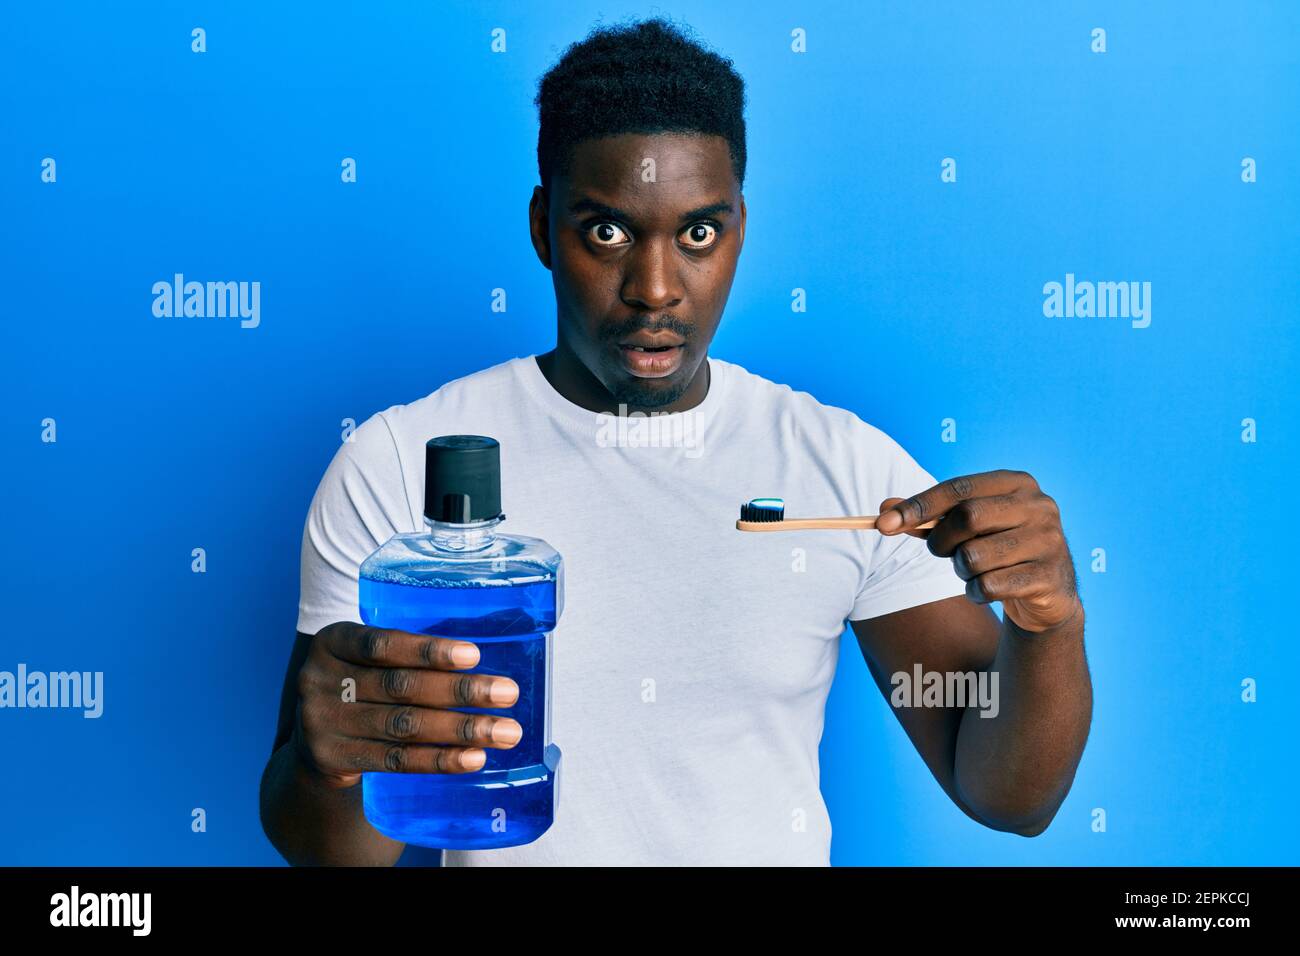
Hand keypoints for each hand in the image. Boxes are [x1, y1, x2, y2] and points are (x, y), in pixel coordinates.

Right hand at [292, 621, 522, 788]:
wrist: (313, 739)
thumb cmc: (362, 683)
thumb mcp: (367, 658)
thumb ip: (407, 652)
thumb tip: (482, 659)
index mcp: (332, 641)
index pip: (382, 644)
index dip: (428, 651)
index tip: (475, 656)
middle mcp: (318, 679)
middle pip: (400, 686)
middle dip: (460, 691)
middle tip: (508, 693)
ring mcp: (321, 722)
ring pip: (404, 726)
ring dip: (461, 729)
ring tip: (504, 731)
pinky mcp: (333, 759)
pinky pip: (395, 761)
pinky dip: (439, 759)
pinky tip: (474, 758)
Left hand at [877, 469, 1081, 633]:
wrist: (1047, 591)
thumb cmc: (998, 548)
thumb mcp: (965, 527)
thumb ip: (926, 517)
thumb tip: (883, 510)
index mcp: (1017, 483)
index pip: (958, 487)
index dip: (918, 506)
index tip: (883, 524)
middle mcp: (1039, 506)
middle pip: (967, 517)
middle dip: (941, 540)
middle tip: (941, 551)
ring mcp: (1049, 542)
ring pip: (974, 557)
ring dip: (960, 570)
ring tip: (973, 571)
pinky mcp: (1048, 577)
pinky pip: (989, 586)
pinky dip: (975, 592)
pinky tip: (987, 589)